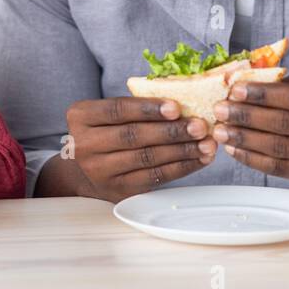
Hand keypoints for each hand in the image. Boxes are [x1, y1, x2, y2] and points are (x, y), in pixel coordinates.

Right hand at [65, 96, 215, 202]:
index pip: (117, 110)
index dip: (148, 109)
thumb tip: (183, 98)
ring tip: (206, 143)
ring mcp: (100, 171)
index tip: (176, 107)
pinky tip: (198, 159)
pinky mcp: (118, 190)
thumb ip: (134, 104)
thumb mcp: (106, 113)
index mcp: (81, 117)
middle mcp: (85, 145)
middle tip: (200, 126)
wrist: (85, 169)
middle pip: (134, 136)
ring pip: (147, 159)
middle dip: (172, 131)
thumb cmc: (106, 130)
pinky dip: (181, 168)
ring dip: (182, 151)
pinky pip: (154, 178)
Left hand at [212, 70, 288, 187]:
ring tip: (221, 131)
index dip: (263, 94)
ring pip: (280, 149)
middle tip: (219, 110)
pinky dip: (254, 159)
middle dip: (247, 117)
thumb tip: (241, 85)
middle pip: (286, 123)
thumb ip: (287, 83)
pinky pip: (281, 169)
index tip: (234, 90)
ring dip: (245, 140)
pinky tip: (235, 149)